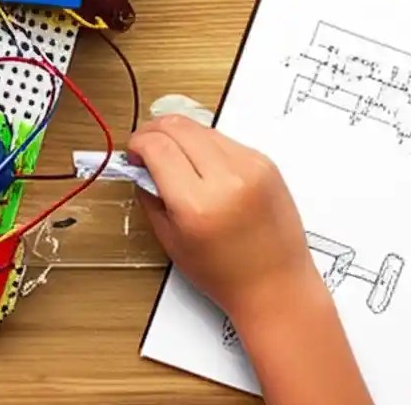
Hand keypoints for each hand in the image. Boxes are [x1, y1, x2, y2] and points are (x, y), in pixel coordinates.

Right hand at [129, 116, 319, 319]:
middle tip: (146, 148)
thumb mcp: (172, 241)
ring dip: (181, 136)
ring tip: (175, 159)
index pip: (157, 146)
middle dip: (154, 130)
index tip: (133, 152)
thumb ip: (151, 196)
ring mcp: (251, 166)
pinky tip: (202, 166)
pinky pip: (225, 139)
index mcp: (198, 204)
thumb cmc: (226, 274)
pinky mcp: (265, 162)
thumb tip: (140, 164)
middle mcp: (227, 178)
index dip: (137, 143)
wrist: (276, 284)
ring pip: (201, 127)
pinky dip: (206, 145)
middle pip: (178, 125)